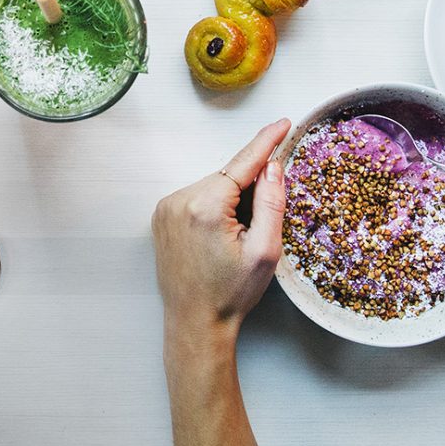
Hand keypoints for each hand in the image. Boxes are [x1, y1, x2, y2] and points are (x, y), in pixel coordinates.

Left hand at [152, 120, 289, 349]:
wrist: (195, 322)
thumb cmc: (231, 293)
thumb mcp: (265, 251)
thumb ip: (271, 203)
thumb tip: (272, 166)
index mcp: (205, 207)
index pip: (243, 163)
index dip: (266, 142)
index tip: (282, 123)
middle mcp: (179, 200)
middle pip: (228, 176)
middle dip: (250, 188)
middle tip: (258, 225)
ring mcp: (166, 207)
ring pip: (213, 186)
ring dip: (231, 199)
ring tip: (235, 238)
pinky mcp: (161, 216)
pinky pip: (198, 197)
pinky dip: (214, 206)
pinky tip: (220, 236)